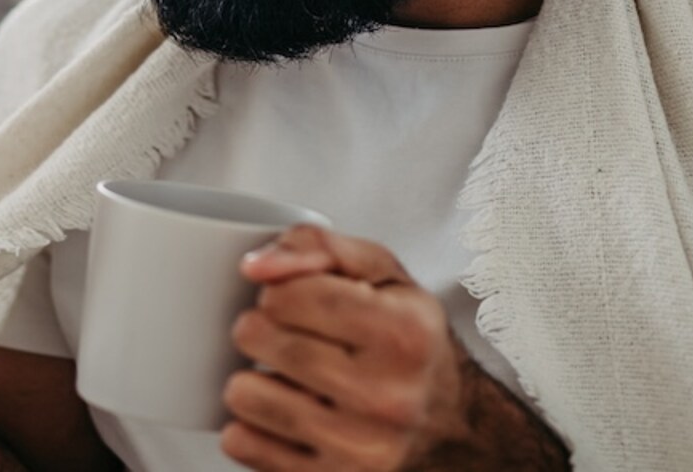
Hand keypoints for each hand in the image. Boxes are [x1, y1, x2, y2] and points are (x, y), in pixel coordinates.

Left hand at [219, 224, 477, 470]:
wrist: (450, 422)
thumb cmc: (406, 338)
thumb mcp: (383, 273)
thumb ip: (318, 245)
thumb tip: (255, 265)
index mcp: (404, 334)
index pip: (290, 294)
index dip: (276, 290)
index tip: (291, 300)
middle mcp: (388, 396)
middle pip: (260, 339)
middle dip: (258, 327)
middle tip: (282, 334)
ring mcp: (360, 448)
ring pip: (245, 394)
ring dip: (249, 377)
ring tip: (281, 375)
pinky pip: (242, 443)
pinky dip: (249, 424)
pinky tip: (282, 413)